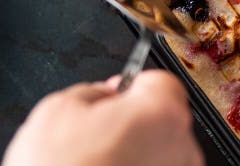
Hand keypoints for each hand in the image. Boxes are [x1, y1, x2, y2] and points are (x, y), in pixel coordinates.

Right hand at [2, 70, 204, 165]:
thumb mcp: (58, 109)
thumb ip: (92, 91)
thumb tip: (101, 95)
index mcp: (161, 113)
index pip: (161, 82)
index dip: (133, 86)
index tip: (115, 94)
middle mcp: (181, 150)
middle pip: (163, 122)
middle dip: (134, 123)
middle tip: (96, 135)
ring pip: (159, 156)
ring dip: (135, 156)